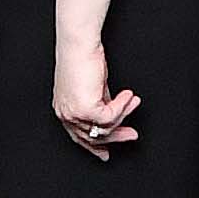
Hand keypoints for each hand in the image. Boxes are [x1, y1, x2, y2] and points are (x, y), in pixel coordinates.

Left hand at [52, 36, 136, 153]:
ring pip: (104, 127)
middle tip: (131, 135)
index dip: (94, 146)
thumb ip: (101, 103)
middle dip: (115, 137)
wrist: (80, 45)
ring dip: (123, 115)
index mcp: (64, 110)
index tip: (106, 152)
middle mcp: (66, 114)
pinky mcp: (85, 109)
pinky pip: (110, 116)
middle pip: (92, 137)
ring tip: (134, 102)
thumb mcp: (94, 87)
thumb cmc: (83, 58)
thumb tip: (114, 112)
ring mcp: (74, 113)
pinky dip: (123, 106)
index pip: (79, 136)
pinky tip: (128, 96)